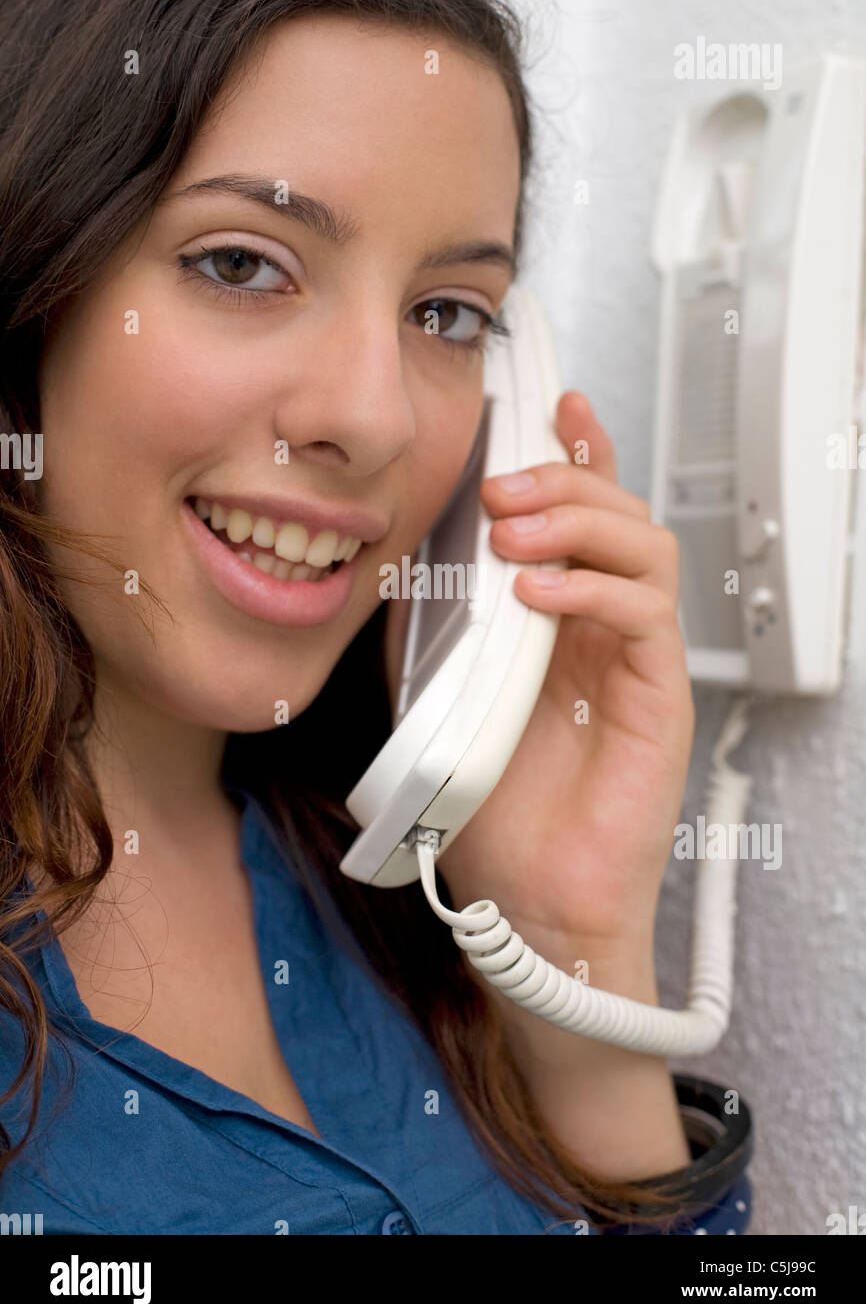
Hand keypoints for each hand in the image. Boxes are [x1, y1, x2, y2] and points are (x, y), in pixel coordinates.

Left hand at [433, 390, 694, 968]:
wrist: (526, 899)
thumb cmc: (492, 805)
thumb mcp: (434, 691)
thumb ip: (430, 622)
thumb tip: (400, 555)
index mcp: (561, 616)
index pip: (583, 514)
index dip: (576, 452)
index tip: (547, 405)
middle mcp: (605, 627)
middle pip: (618, 513)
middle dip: (562, 480)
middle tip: (503, 482)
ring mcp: (637, 659)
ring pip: (644, 548)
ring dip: (580, 522)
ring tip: (516, 532)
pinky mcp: (660, 696)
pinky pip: (646, 614)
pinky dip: (594, 589)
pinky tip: (539, 593)